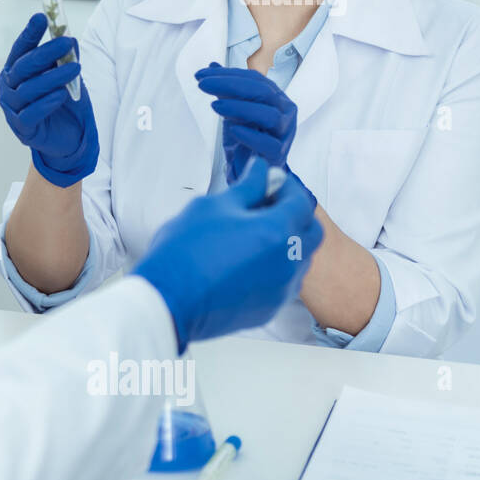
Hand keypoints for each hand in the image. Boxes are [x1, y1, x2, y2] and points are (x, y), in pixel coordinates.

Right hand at [0, 13, 98, 187]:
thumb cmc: (63, 103)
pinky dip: (46, 104)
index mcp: (16, 71)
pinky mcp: (22, 129)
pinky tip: (61, 95)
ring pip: (28, 90)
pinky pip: (30, 114)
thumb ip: (67, 60)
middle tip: (67, 42)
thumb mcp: (69, 77)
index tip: (41, 17)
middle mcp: (9, 87)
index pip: (20, 49)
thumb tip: (71, 39)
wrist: (68, 138)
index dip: (30, 33)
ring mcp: (12, 109)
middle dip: (46, 53)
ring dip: (52, 77)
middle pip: (24, 67)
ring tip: (76, 68)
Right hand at [133, 158, 323, 353]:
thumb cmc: (184, 253)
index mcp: (277, 231)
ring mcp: (281, 289)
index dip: (287, 188)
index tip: (271, 183)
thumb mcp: (213, 207)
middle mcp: (288, 262)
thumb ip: (247, 187)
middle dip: (294, 215)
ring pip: (299, 258)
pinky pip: (283, 281)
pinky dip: (272, 267)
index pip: (301, 202)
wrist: (168, 300)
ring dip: (285, 242)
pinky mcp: (269, 308)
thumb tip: (260, 171)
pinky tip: (244, 261)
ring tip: (252, 235)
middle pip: (311, 232)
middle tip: (266, 207)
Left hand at [195, 63, 314, 206]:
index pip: (254, 79)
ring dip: (239, 107)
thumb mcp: (233, 109)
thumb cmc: (246, 136)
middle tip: (202, 85)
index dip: (227, 74)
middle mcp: (285, 111)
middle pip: (262, 92)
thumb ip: (225, 89)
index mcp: (276, 97)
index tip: (200, 75)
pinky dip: (251, 135)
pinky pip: (269, 144)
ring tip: (214, 105)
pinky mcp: (279, 154)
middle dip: (230, 85)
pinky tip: (233, 130)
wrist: (253, 168)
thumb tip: (210, 66)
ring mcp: (285, 133)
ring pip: (269, 115)